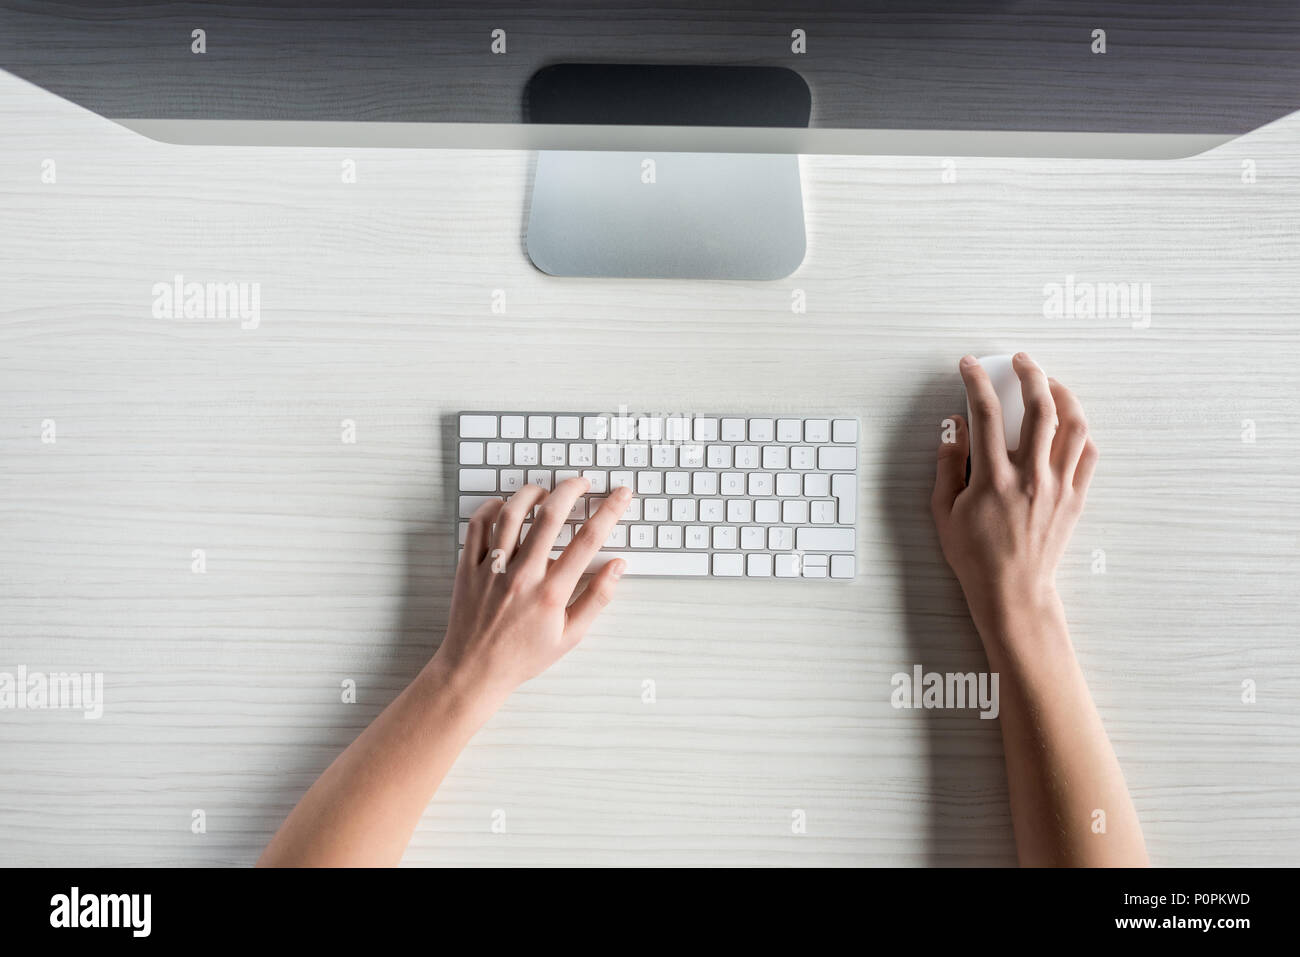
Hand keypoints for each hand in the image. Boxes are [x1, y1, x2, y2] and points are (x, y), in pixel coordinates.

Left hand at [431, 477, 631, 705]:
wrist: (474, 670)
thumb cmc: (523, 656)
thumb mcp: (570, 636)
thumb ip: (597, 598)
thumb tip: (618, 567)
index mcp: (551, 593)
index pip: (588, 540)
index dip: (609, 511)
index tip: (620, 495)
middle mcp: (522, 576)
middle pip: (551, 516)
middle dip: (571, 490)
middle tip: (582, 482)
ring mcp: (492, 569)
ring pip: (511, 514)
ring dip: (531, 493)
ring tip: (544, 490)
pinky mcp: (468, 568)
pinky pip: (477, 527)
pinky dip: (490, 508)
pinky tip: (503, 505)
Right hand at [931, 353, 1097, 640]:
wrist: (1012, 591)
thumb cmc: (975, 556)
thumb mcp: (944, 511)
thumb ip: (947, 464)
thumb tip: (953, 427)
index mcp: (992, 478)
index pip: (984, 414)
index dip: (975, 382)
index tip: (969, 366)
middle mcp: (1029, 477)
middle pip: (1039, 408)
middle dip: (1030, 374)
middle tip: (1021, 361)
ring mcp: (1057, 486)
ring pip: (1073, 425)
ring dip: (1063, 396)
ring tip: (1051, 384)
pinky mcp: (1074, 498)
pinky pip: (1088, 454)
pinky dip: (1080, 431)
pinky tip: (1068, 424)